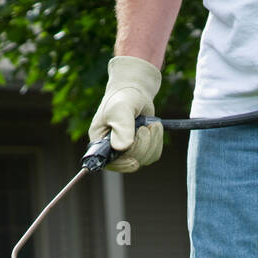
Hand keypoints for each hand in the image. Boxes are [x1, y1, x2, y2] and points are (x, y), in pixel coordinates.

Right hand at [88, 56, 163, 172]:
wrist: (134, 91)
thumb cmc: (122, 98)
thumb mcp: (120, 109)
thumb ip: (122, 127)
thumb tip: (122, 147)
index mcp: (100, 142)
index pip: (110, 164)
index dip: (123, 165)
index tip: (134, 161)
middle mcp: (113, 150)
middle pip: (131, 162)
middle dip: (142, 145)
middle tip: (144, 128)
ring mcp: (128, 151)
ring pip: (144, 159)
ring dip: (152, 141)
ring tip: (151, 124)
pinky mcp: (141, 149)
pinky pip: (153, 154)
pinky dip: (157, 141)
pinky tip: (154, 127)